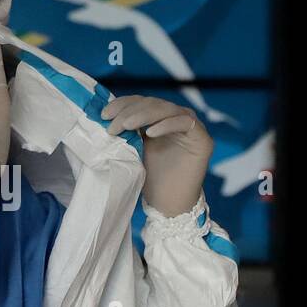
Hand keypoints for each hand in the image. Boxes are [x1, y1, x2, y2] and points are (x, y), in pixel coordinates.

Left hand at [102, 95, 213, 217]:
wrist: (170, 205)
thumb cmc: (152, 180)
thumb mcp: (134, 150)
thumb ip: (127, 131)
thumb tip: (104, 117)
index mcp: (158, 119)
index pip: (140, 102)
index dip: (122, 104)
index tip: (104, 114)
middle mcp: (175, 118)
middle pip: (152, 103)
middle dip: (129, 112)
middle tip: (113, 126)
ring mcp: (190, 126)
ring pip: (167, 109)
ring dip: (143, 115)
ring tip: (126, 125)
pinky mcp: (202, 138)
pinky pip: (185, 122)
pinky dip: (167, 125)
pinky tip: (151, 133)